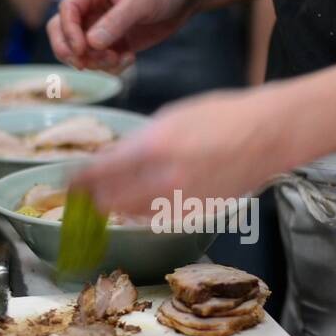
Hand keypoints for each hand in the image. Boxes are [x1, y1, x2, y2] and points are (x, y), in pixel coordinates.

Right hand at [46, 0, 199, 71]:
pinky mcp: (115, 42)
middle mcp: (92, 7)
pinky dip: (112, 66)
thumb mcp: (140, 0)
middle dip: (72, 51)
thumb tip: (92, 43)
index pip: (66, 10)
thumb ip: (116, 21)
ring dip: (96, 62)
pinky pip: (102, 61)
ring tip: (121, 58)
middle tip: (86, 65)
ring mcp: (102, 27)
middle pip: (62, 32)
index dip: (68, 32)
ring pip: (81, 52)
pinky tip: (131, 58)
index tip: (82, 50)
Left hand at [72, 89, 291, 215]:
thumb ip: (140, 142)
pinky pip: (159, 219)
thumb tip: (113, 160)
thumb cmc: (222, 116)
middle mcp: (165, 178)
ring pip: (133, 214)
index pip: (102, 171)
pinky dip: (144, 213)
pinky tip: (141, 204)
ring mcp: (182, 200)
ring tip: (106, 201)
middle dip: (92, 199)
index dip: (79, 180)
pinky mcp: (196, 213)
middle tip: (81, 197)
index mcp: (155, 147)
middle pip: (112, 201)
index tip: (67, 182)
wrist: (268, 135)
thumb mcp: (172, 116)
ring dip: (117, 208)